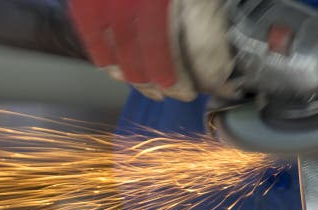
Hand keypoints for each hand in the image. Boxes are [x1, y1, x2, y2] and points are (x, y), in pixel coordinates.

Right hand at [68, 0, 234, 101]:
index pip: (203, 47)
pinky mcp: (89, 1)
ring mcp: (116, 1)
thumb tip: (227, 26)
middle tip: (187, 92)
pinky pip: (94, 36)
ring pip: (126, 54)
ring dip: (140, 79)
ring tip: (154, 89)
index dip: (213, 73)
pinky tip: (116, 70)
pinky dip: (105, 57)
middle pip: (161, 57)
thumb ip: (214, 3)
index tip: (222, 84)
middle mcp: (151, 2)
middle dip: (175, 82)